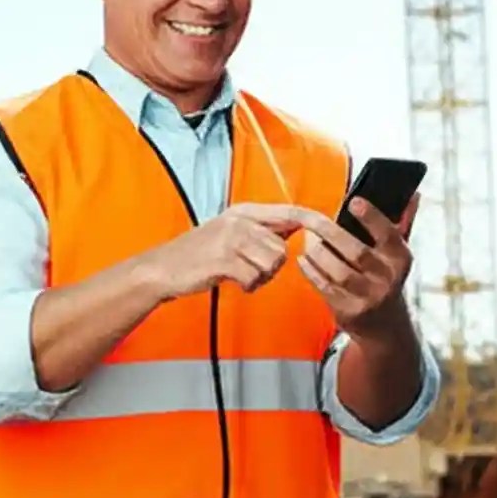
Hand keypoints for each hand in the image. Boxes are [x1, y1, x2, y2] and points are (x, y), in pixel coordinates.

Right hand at [140, 202, 307, 299]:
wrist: (163, 268)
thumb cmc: (199, 254)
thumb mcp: (232, 232)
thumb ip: (261, 230)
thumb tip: (295, 228)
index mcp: (245, 212)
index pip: (292, 211)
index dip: (316, 220)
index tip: (333, 230)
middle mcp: (240, 220)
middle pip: (282, 248)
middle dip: (272, 266)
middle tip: (250, 269)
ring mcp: (231, 238)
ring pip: (272, 263)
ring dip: (260, 277)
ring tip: (240, 275)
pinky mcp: (224, 259)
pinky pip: (255, 277)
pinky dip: (248, 286)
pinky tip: (234, 282)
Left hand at [294, 194, 420, 332]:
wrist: (384, 327)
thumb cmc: (386, 277)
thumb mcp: (396, 254)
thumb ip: (402, 222)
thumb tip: (413, 193)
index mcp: (401, 259)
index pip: (389, 234)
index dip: (372, 217)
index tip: (353, 201)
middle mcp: (388, 280)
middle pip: (357, 252)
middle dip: (331, 233)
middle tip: (312, 219)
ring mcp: (369, 298)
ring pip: (338, 272)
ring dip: (318, 253)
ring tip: (306, 238)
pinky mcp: (349, 312)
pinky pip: (325, 288)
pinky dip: (311, 271)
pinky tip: (303, 259)